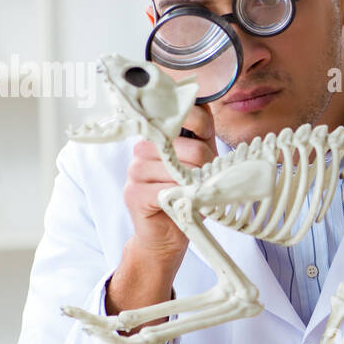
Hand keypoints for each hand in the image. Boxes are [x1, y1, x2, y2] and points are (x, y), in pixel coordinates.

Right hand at [123, 102, 216, 266]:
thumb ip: (203, 140)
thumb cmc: (187, 196)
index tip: (209, 144)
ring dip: (194, 184)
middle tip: (205, 180)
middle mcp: (144, 148)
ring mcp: (135, 170)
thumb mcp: (201, 164)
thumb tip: (208, 109)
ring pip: (177, 168)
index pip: (183, 114)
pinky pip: (165, 189)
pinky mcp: (133, 192)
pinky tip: (182, 201)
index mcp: (160, 136)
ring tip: (194, 192)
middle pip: (188, 146)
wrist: (168, 234)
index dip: (201, 125)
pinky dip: (181, 197)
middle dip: (206, 164)